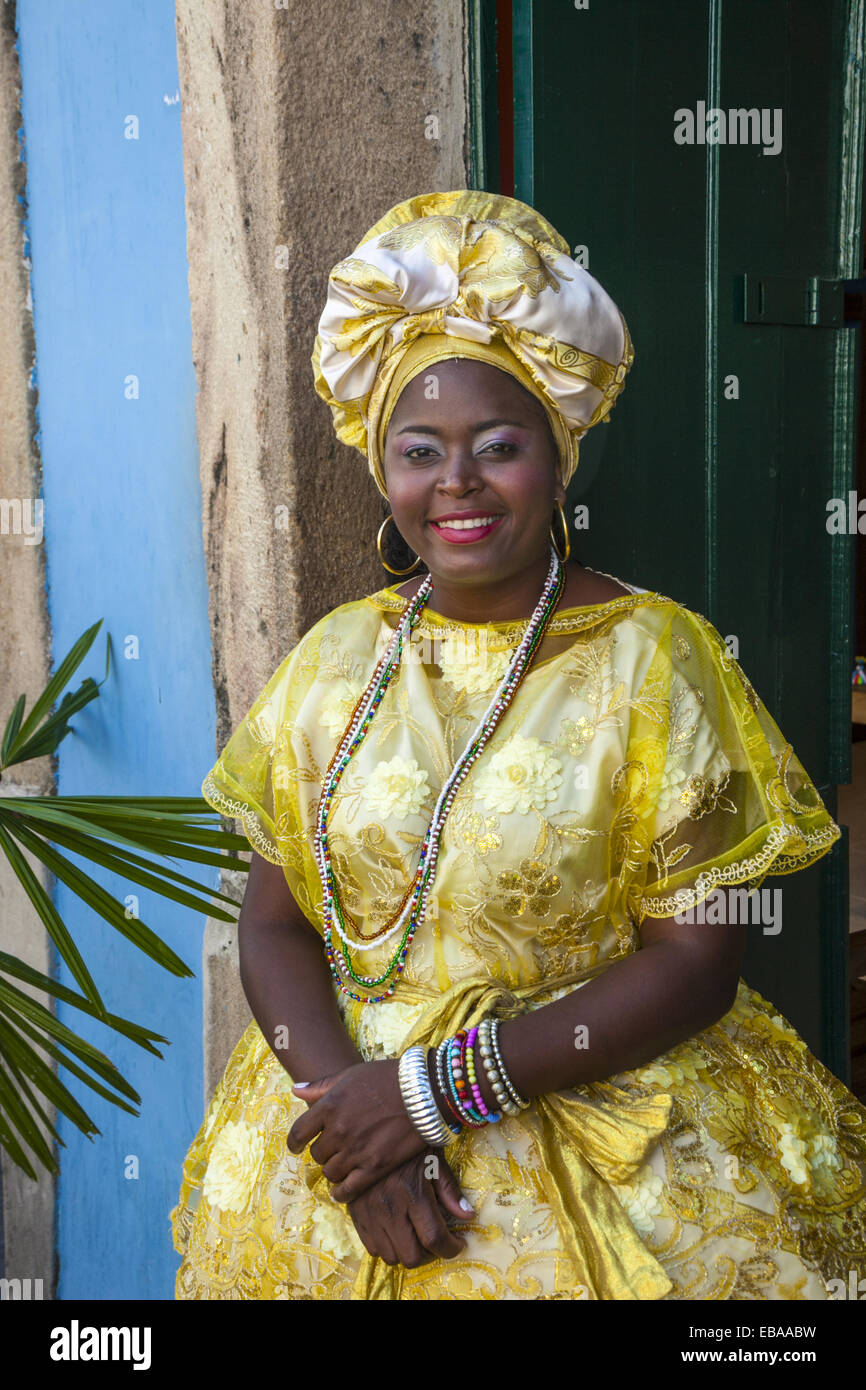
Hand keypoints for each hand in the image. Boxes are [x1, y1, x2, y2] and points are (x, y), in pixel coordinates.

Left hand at [287, 1059, 428, 1202]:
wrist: (425, 1091)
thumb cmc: (387, 1078)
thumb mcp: (351, 1075)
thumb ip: (321, 1086)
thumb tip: (296, 1090)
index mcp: (329, 1106)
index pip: (298, 1133)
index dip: (294, 1142)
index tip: (296, 1146)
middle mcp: (338, 1131)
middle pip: (316, 1154)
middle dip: (322, 1152)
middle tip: (331, 1150)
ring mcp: (356, 1150)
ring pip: (330, 1172)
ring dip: (333, 1170)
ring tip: (341, 1165)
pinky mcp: (375, 1167)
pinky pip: (348, 1190)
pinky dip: (341, 1193)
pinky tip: (341, 1191)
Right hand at [347, 1150, 473, 1268]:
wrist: (370, 1126)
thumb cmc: (409, 1141)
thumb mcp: (434, 1159)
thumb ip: (449, 1190)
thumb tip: (468, 1217)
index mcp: (413, 1192)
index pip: (434, 1238)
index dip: (450, 1249)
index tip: (458, 1244)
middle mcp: (390, 1207)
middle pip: (412, 1256)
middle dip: (430, 1255)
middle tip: (436, 1241)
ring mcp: (370, 1212)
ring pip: (390, 1256)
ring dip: (406, 1252)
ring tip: (416, 1235)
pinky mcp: (355, 1213)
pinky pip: (371, 1247)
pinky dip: (387, 1246)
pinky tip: (396, 1230)